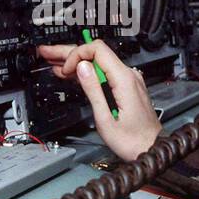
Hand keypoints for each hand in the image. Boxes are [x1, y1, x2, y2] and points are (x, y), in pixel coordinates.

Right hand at [37, 40, 161, 160]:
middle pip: (96, 53)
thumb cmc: (132, 140)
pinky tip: (70, 73)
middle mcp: (128, 75)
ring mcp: (128, 80)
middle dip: (69, 53)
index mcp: (124, 79)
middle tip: (47, 52)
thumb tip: (82, 67)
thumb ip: (93, 89)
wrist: (151, 148)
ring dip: (75, 61)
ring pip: (98, 62)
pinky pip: (104, 72)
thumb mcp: (105, 118)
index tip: (65, 70)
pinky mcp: (126, 87)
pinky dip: (86, 72)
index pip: (97, 50)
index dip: (77, 55)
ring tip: (52, 60)